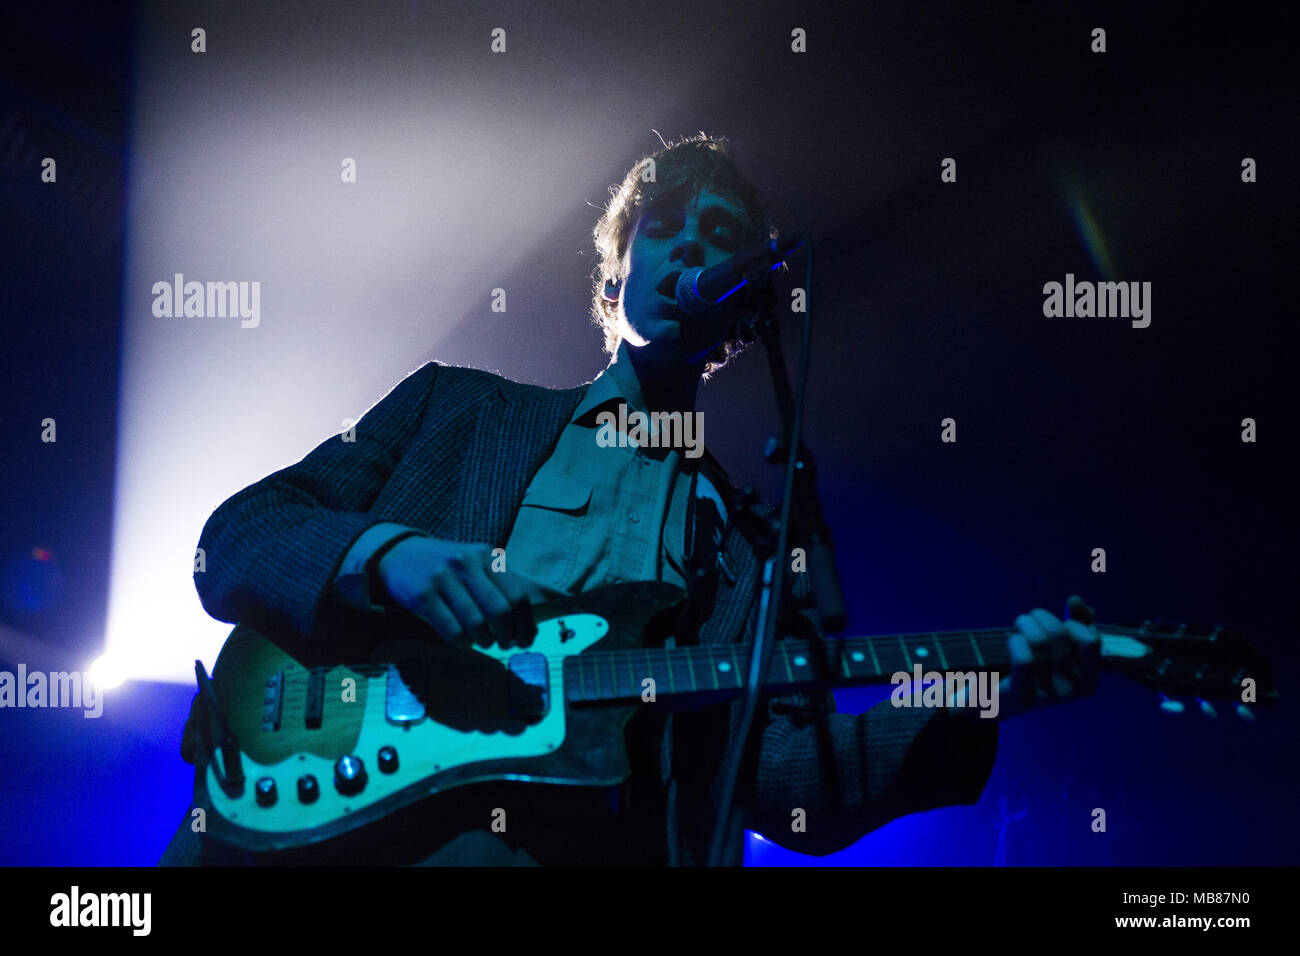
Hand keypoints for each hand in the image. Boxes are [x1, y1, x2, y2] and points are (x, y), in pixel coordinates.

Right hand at [376, 537, 560, 649]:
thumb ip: (499, 587)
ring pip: (476, 622)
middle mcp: (467, 563)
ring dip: (484, 640)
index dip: (525, 624)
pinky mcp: (422, 594)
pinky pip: (451, 629)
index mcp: (486, 556)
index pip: (517, 595)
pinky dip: (462, 642)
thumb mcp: (474, 565)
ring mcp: (443, 577)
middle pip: (500, 610)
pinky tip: (463, 641)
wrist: (398, 556)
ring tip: (484, 642)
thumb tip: (529, 627)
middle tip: (504, 645)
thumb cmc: (446, 568)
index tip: (525, 641)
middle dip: (506, 635)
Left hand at [997, 595, 1100, 718]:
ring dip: (1025, 622)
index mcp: (1087, 682)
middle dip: (1041, 616)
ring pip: (1039, 642)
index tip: (1060, 623)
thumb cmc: (1035, 669)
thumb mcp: (1060, 647)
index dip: (1074, 623)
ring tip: (1019, 623)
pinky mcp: (1022, 697)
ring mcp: (1048, 697)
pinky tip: (1013, 640)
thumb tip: (1075, 600)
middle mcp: (1071, 692)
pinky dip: (1016, 641)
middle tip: (1029, 618)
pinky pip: (1025, 659)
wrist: (1000, 701)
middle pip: (1059, 634)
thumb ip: (1076, 622)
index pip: (1091, 640)